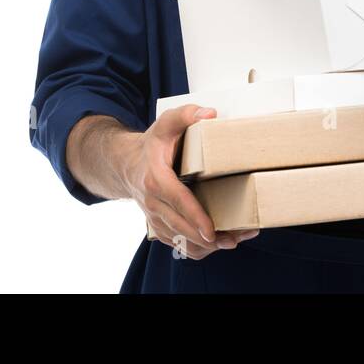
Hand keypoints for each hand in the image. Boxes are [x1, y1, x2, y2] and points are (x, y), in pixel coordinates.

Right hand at [131, 104, 258, 258]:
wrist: (127, 164)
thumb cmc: (153, 144)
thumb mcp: (167, 122)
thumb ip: (187, 115)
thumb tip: (210, 114)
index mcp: (156, 179)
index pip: (177, 201)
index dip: (195, 217)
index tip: (212, 230)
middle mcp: (153, 203)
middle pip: (181, 228)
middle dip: (208, 238)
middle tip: (236, 238)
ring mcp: (154, 218)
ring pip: (180, 241)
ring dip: (207, 246)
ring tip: (235, 240)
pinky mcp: (159, 226)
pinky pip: (177, 245)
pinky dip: (198, 249)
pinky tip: (219, 243)